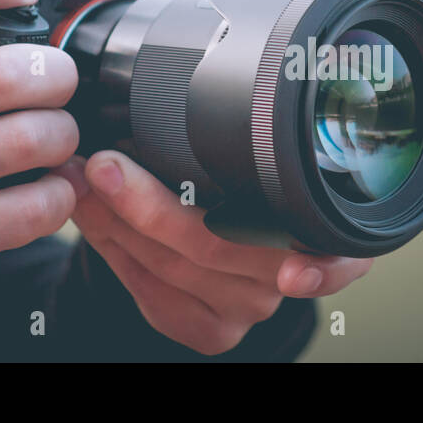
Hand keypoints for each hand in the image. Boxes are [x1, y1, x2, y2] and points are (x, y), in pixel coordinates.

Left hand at [67, 150, 372, 354]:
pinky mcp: (213, 331)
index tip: (292, 271)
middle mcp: (293, 273)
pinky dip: (114, 251)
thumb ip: (237, 143)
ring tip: (85, 180)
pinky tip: (96, 219)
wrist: (215, 247)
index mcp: (322, 227)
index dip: (320, 269)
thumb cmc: (240, 185)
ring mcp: (251, 307)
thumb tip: (167, 91)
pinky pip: (154, 292)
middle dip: (147, 203)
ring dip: (117, 221)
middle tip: (104, 165)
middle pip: (217, 246)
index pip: (338, 258)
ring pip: (173, 266)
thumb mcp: (254, 157)